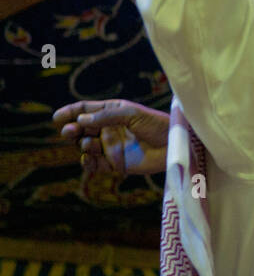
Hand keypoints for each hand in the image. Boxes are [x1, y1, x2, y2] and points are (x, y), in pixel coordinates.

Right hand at [53, 99, 169, 176]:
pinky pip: (93, 164)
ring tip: (90, 143)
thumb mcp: (131, 114)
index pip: (85, 111)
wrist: (174, 146)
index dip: (70, 113)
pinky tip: (86, 158)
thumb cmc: (157, 125)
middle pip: (81, 129)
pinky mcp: (115, 164)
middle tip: (69, 132)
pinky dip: (86, 162)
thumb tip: (81, 121)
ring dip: (82, 144)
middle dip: (71, 130)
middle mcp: (108, 129)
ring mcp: (110, 146)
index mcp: (112, 112)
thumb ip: (106, 116)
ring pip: (85, 146)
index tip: (57, 118)